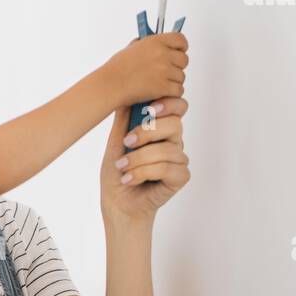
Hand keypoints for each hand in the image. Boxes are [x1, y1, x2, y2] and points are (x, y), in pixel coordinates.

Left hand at [100, 95, 190, 222]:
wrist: (117, 202)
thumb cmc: (118, 171)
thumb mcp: (115, 142)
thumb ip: (123, 120)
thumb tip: (126, 94)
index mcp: (161, 128)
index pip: (177, 107)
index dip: (169, 103)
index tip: (150, 108)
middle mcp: (173, 141)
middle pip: (175, 124)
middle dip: (147, 132)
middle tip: (127, 142)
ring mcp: (178, 159)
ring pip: (167, 150)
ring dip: (138, 159)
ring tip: (122, 168)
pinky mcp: (180, 177)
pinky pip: (167, 168)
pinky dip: (144, 173)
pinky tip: (129, 179)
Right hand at [102, 32, 187, 107]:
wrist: (110, 85)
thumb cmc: (116, 70)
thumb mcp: (132, 48)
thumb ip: (148, 45)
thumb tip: (158, 45)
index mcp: (155, 42)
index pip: (181, 40)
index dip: (181, 47)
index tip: (178, 52)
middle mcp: (162, 54)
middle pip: (184, 60)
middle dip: (177, 67)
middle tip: (166, 72)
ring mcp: (164, 71)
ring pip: (181, 77)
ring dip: (173, 82)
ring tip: (159, 84)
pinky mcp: (164, 87)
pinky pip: (178, 90)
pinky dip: (171, 93)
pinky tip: (160, 93)